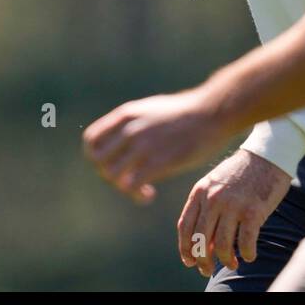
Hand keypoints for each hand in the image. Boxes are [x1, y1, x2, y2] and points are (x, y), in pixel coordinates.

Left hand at [82, 88, 231, 204]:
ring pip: (112, 175)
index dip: (98, 157)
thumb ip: (134, 123)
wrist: (213, 113)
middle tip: (127, 179)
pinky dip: (136, 195)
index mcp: (127, 115)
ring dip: (123, 188)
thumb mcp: (152, 109)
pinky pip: (131, 185)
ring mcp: (143, 145)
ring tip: (142, 190)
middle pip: (99, 161)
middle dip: (109, 175)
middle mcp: (130, 129)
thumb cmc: (188, 113)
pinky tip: (149, 195)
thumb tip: (122, 136)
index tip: (115, 163)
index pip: (91, 141)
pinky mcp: (158, 161)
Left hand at [177, 149, 292, 276]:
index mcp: (200, 191)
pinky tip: (249, 255)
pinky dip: (247, 254)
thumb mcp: (215, 183)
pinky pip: (245, 242)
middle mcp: (214, 199)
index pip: (185, 227)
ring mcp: (233, 205)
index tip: (190, 260)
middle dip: (203, 260)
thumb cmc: (241, 172)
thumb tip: (204, 242)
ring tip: (232, 264)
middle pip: (201, 240)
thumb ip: (206, 207)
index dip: (185, 249)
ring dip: (226, 260)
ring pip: (222, 245)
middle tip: (208, 269)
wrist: (267, 154)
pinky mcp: (253, 211)